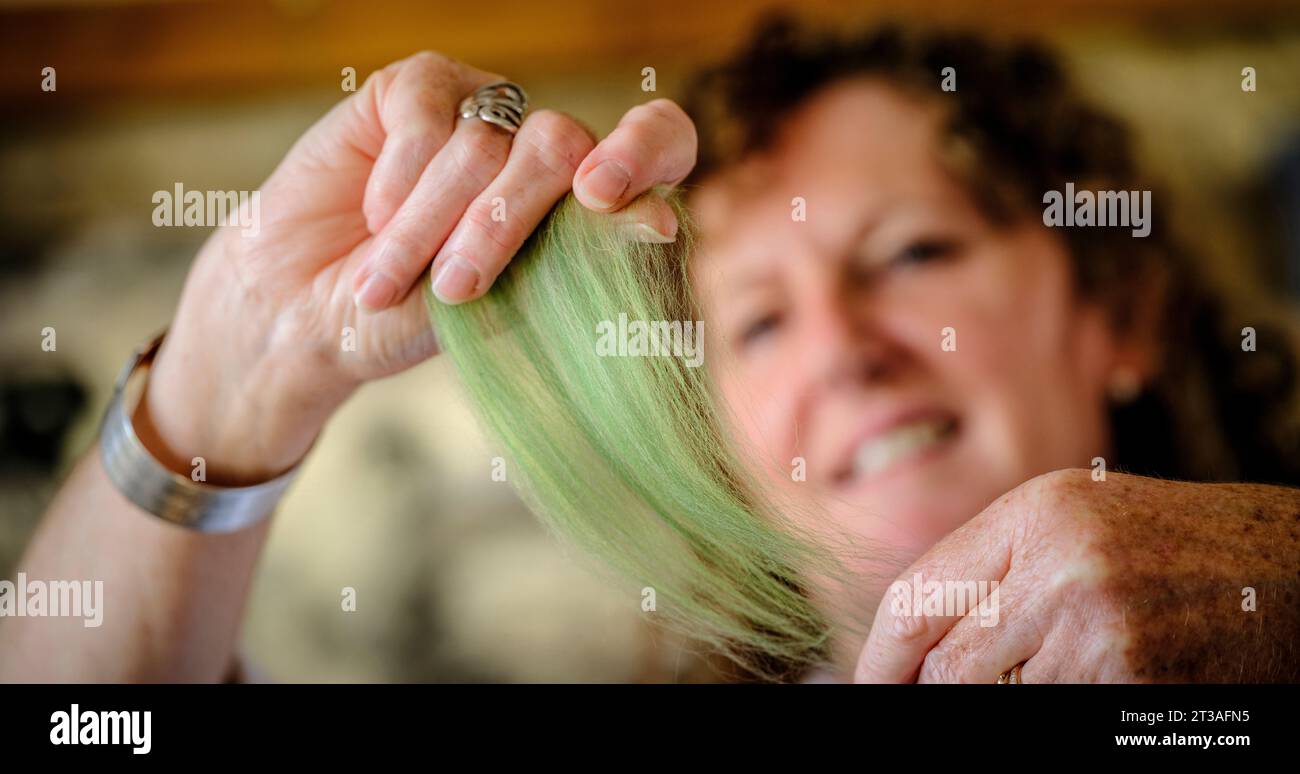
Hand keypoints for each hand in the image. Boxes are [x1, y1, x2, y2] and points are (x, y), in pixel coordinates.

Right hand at [136, 51, 696, 481]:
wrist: (308, 316)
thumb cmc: (413, 325)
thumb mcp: (496, 312)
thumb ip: (572, 265)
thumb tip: (663, 220)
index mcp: (586, 203)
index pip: (658, 141)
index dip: (643, 153)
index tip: (603, 198)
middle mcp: (542, 150)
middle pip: (559, 144)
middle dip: (501, 225)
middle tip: (455, 289)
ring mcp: (481, 112)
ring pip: (482, 143)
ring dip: (426, 227)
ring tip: (383, 281)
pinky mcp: (417, 90)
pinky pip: (424, 112)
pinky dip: (397, 179)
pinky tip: (373, 214)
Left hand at [853, 469, 1299, 682]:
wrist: (1289, 567)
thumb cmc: (1175, 546)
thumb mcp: (1075, 522)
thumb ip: (995, 569)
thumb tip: (917, 643)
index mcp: (1034, 513)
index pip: (917, 597)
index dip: (879, 658)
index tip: (868, 688)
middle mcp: (1058, 563)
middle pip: (949, 664)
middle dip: (939, 693)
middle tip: (938, 696)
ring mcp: (1098, 624)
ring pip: (1000, 700)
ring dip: (1017, 699)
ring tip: (1067, 665)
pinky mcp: (1134, 678)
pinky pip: (1060, 715)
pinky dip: (1068, 705)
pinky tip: (1105, 678)